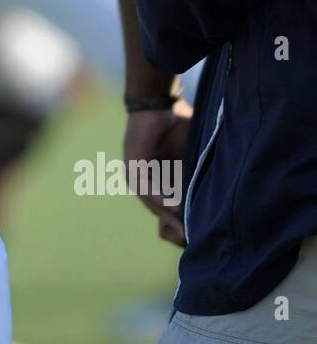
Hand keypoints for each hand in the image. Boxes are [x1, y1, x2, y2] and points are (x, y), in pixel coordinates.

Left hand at [123, 99, 191, 246]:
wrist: (159, 103)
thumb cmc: (176, 127)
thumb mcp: (188, 156)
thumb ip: (192, 175)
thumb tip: (210, 198)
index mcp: (153, 180)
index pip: (164, 207)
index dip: (180, 221)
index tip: (195, 236)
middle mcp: (141, 181)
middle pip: (158, 209)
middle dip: (175, 225)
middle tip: (191, 240)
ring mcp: (135, 174)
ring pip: (152, 200)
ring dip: (169, 215)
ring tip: (186, 229)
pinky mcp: (134, 165)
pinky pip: (148, 185)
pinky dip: (161, 196)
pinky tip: (176, 206)